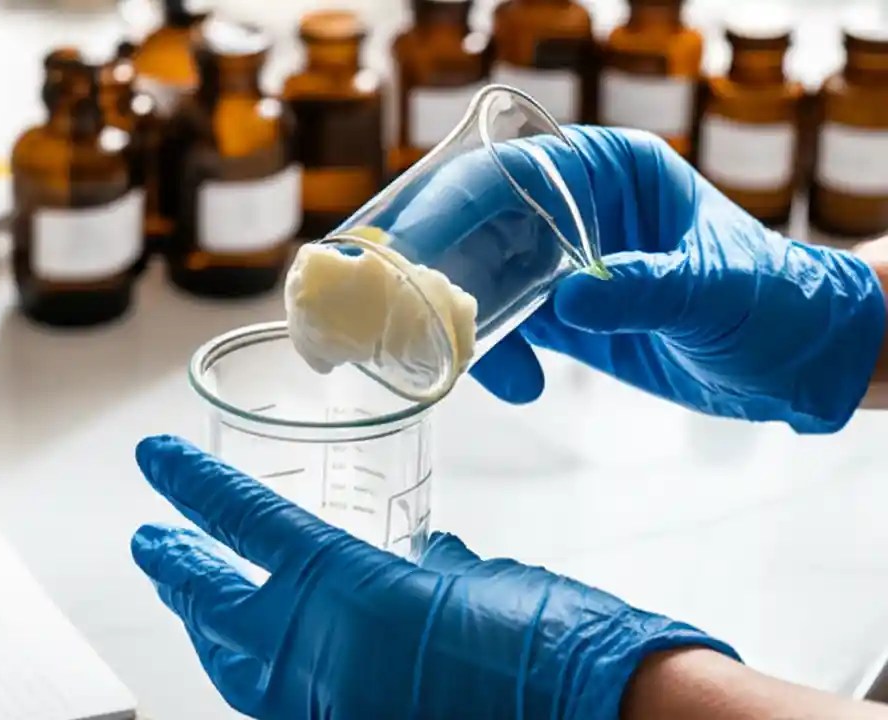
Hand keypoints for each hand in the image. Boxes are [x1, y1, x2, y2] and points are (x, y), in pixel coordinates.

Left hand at [130, 435, 734, 719]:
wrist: (604, 719)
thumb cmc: (554, 641)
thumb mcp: (476, 581)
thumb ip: (428, 568)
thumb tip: (418, 561)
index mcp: (349, 587)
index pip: (245, 523)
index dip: (190, 487)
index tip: (152, 459)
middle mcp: (319, 654)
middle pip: (213, 606)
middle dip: (174, 569)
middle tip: (147, 541)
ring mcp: (328, 707)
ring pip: (235, 668)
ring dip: (206, 629)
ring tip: (190, 598)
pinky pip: (283, 704)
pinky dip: (260, 677)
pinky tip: (262, 662)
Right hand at [398, 126, 887, 433]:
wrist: (801, 364)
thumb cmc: (779, 303)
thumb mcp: (718, 291)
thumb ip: (648, 289)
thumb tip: (572, 300)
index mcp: (608, 170)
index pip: (508, 170)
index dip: (448, 202)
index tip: (409, 244)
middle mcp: (572, 207)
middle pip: (473, 225)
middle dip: (436, 269)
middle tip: (401, 314)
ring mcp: (561, 260)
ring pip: (477, 279)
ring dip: (457, 321)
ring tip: (457, 365)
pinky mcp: (561, 314)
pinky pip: (500, 324)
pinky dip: (490, 355)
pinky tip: (512, 385)